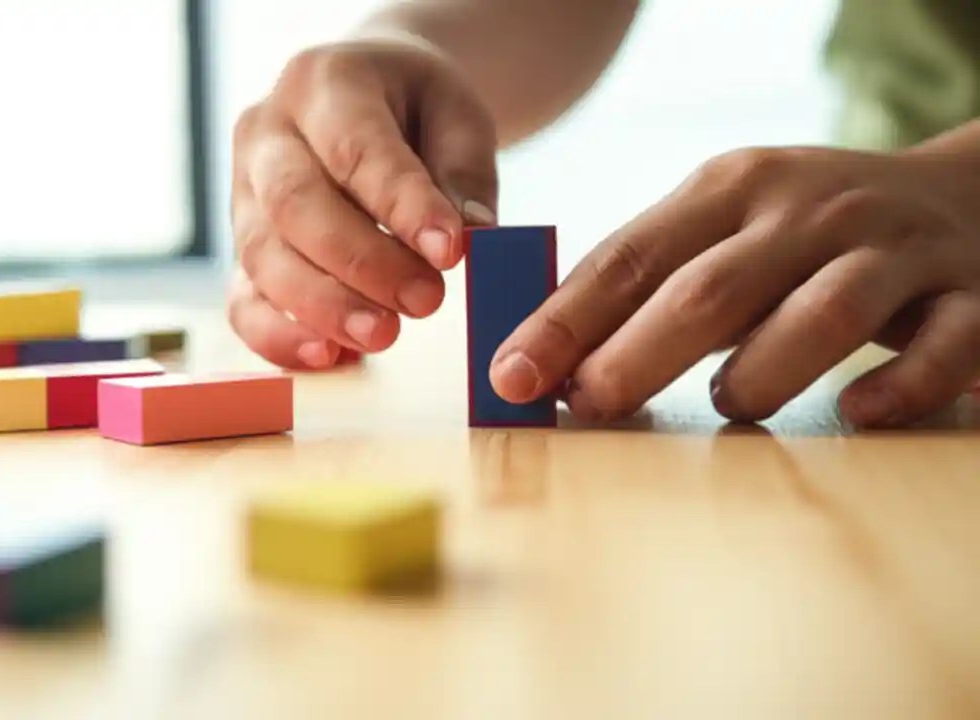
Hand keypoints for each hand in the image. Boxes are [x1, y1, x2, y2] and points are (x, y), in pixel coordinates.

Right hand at [229, 38, 497, 369]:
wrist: (368, 101)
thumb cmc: (417, 110)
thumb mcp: (457, 117)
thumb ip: (463, 175)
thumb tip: (472, 239)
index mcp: (322, 82)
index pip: (355, 147)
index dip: (400, 203)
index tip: (450, 252)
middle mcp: (266, 134)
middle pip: (295, 203)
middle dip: (360, 262)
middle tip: (426, 302)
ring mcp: (242, 193)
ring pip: (263, 256)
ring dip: (323, 306)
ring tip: (384, 338)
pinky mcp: (242, 249)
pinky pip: (243, 299)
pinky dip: (279, 337)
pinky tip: (328, 358)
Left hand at [490, 146, 979, 427]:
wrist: (966, 197)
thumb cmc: (808, 231)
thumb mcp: (727, 224)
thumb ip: (648, 279)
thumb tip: (545, 356)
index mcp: (734, 188)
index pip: (631, 256)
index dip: (565, 320)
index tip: (511, 376)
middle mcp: (809, 212)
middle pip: (711, 290)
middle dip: (636, 356)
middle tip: (589, 406)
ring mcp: (893, 253)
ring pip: (820, 318)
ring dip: (758, 376)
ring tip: (725, 405)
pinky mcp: (969, 299)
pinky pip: (941, 348)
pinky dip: (896, 387)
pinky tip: (854, 412)